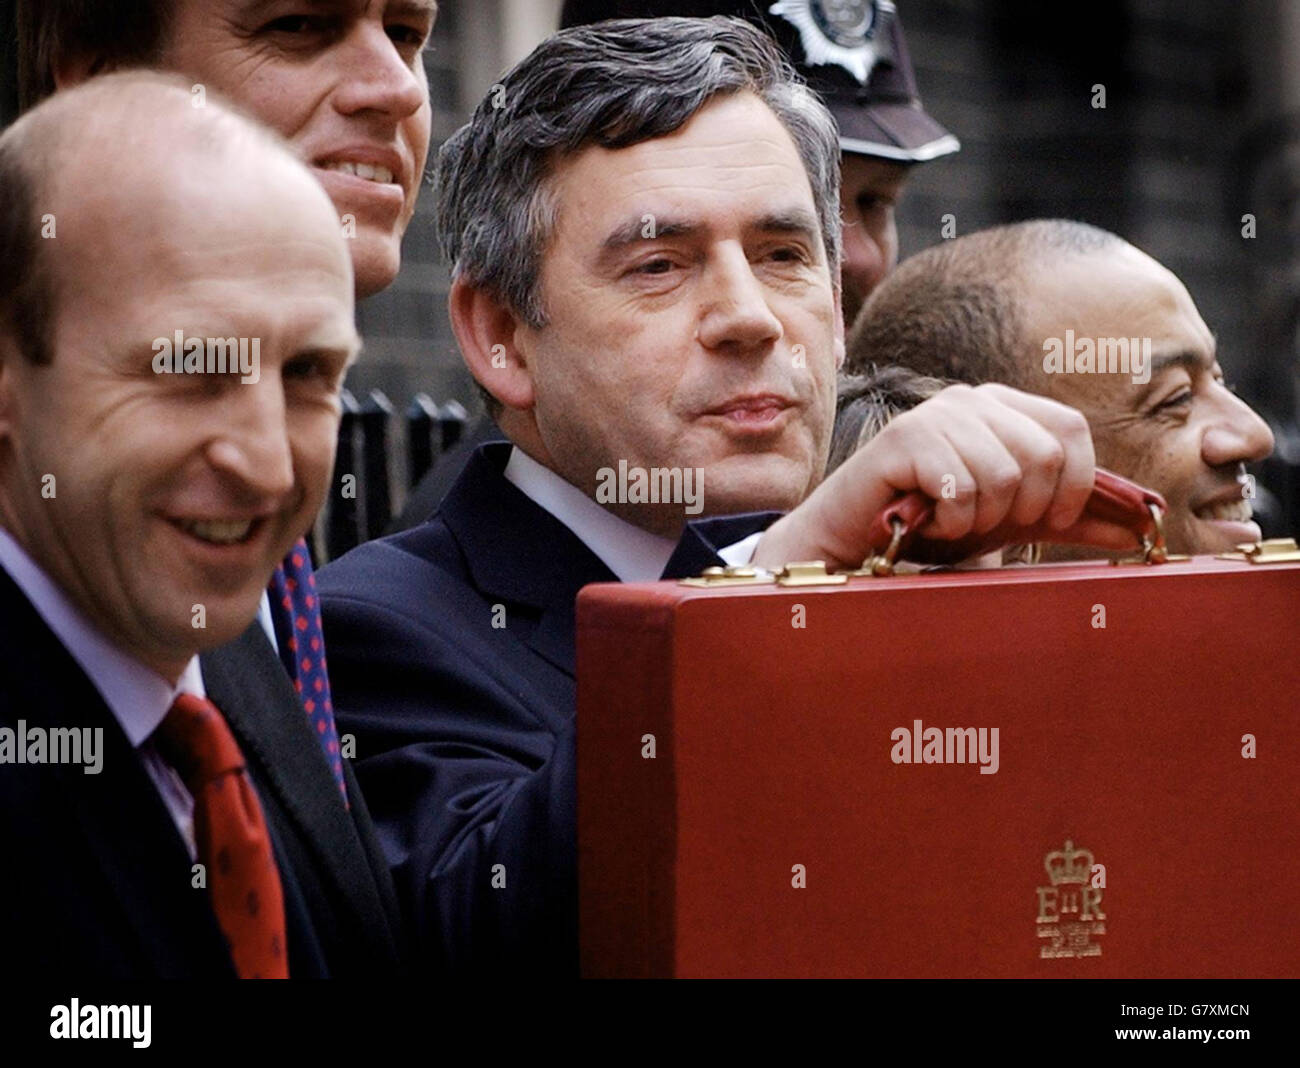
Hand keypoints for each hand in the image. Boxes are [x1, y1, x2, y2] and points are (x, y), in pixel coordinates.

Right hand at [752, 383, 1135, 569]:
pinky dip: (947, 521)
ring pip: (1003, 475)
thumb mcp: (1013, 521)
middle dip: (1023, 508)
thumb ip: (1073, 519)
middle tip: (986, 524)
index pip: (1073, 430)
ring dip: (979, 519)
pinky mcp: (902, 440)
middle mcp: (972, 399)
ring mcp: (935, 415)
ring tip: (949, 521)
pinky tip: (924, 520)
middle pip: (1044, 454)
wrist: (858, 540)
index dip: (1075, 485)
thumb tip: (1143, 528)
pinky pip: (958, 487)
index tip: (1046, 521)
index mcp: (1004, 407)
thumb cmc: (934, 524)